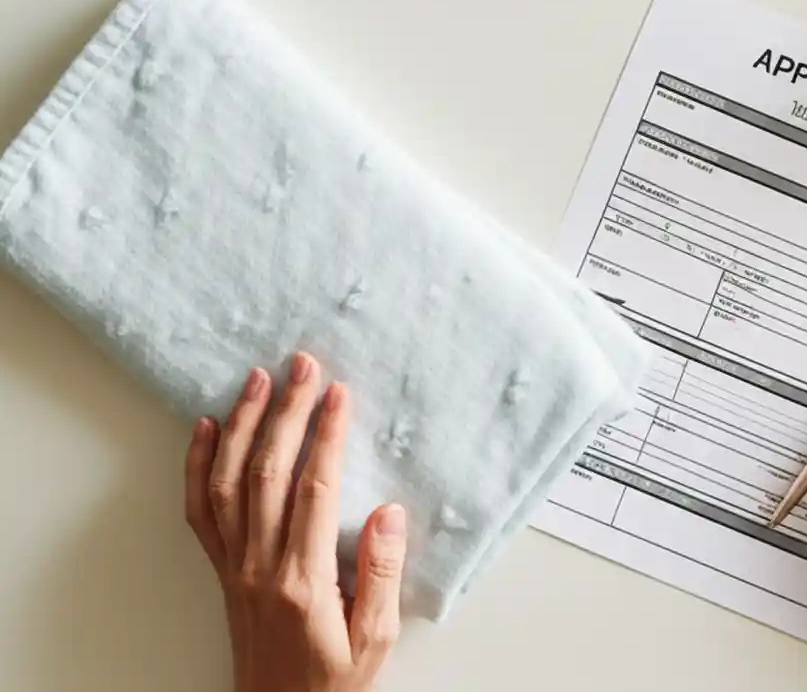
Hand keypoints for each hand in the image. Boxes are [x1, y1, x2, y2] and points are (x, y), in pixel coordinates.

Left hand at [184, 352, 408, 691]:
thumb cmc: (332, 683)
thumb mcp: (375, 639)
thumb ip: (382, 575)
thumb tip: (387, 513)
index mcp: (303, 581)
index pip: (314, 490)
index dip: (326, 436)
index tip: (337, 394)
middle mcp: (259, 567)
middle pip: (268, 473)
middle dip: (286, 412)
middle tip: (302, 366)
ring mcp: (234, 567)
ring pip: (229, 482)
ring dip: (243, 426)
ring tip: (257, 380)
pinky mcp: (222, 571)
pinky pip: (201, 511)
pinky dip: (199, 465)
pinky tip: (209, 430)